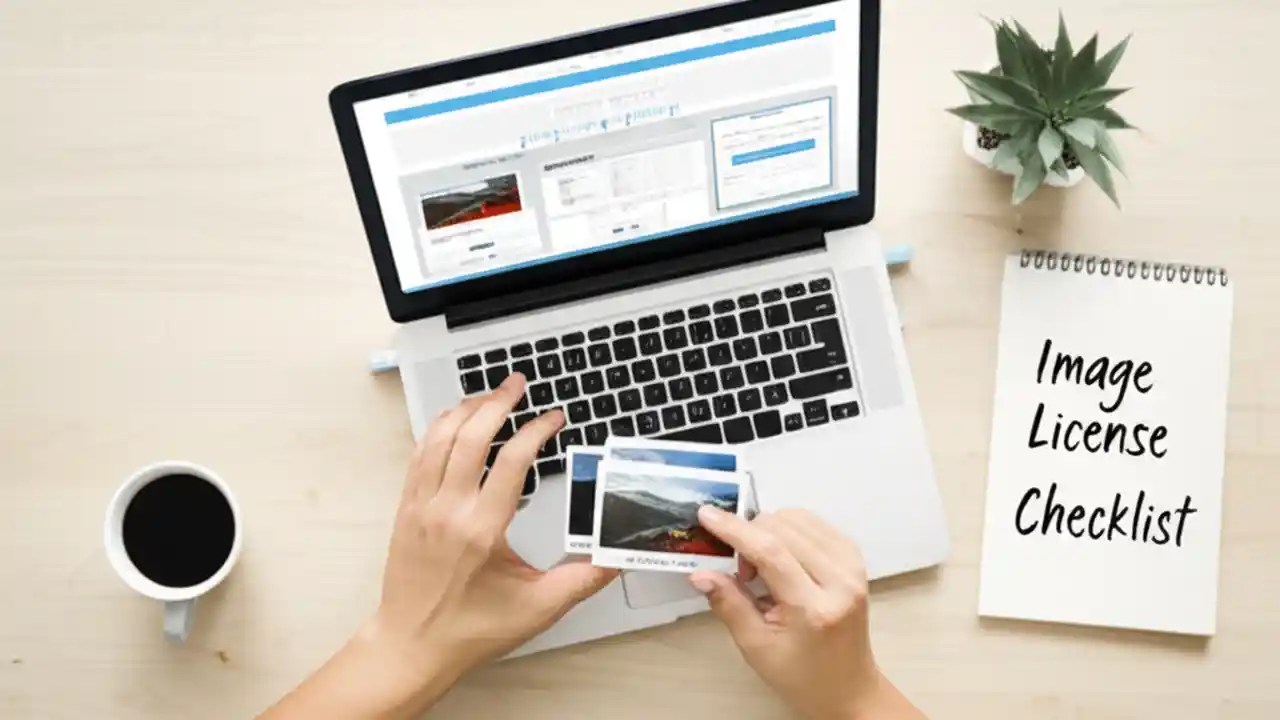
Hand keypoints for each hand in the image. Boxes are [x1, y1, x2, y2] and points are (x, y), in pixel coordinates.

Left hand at [364, 374, 616, 707]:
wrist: (411, 647)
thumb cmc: (470, 630)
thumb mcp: (537, 607)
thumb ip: (583, 579)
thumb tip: (619, 556)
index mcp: (482, 530)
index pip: (512, 461)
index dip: (537, 430)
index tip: (554, 418)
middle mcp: (447, 511)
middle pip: (471, 435)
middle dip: (497, 402)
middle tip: (518, 384)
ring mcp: (421, 507)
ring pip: (439, 438)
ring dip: (465, 409)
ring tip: (489, 395)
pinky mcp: (405, 509)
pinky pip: (419, 455)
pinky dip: (438, 429)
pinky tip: (454, 421)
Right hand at [689, 508, 922, 719]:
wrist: (847, 687)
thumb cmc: (800, 674)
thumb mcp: (756, 647)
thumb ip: (729, 604)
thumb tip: (700, 573)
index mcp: (814, 609)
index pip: (771, 553)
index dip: (735, 530)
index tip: (707, 515)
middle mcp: (841, 581)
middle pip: (784, 529)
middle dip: (750, 537)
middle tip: (743, 574)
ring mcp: (853, 567)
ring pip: (799, 519)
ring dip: (770, 532)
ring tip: (764, 568)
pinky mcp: (856, 559)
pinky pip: (815, 524)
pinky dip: (790, 530)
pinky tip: (783, 555)